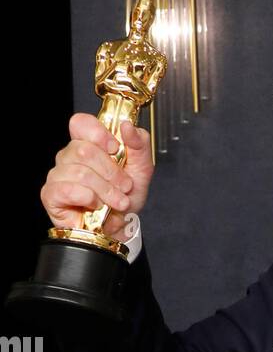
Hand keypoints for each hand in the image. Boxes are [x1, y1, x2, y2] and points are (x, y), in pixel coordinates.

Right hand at [40, 112, 153, 241]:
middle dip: (111, 172)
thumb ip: (140, 144)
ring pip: (79, 171)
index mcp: (89, 144)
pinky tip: (96, 205)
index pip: (80, 123)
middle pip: (83, 149)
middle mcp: (70, 156)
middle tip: (124, 186)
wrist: (121, 228)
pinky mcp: (51, 195)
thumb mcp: (142, 169)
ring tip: (116, 201)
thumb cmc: (125, 197)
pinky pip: (66, 189)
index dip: (98, 133)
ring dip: (105, 190)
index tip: (115, 149)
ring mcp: (59, 175)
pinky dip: (88, 198)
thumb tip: (128, 126)